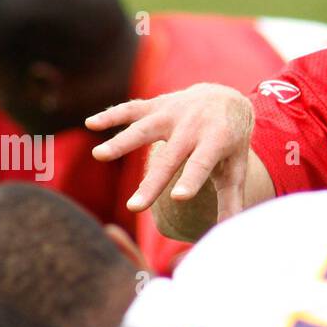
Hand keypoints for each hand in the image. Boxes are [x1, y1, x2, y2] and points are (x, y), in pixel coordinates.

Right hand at [86, 83, 253, 221]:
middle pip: (168, 159)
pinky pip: (131, 109)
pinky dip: (111, 115)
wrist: (226, 97)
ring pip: (144, 129)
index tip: (178, 198)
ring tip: (98, 155)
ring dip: (121, 141)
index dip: (191, 180)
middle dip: (151, 183)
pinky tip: (90, 123)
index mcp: (215, 141)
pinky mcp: (156, 105)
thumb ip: (231, 199)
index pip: (201, 164)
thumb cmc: (230, 142)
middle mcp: (192, 126)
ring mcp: (172, 114)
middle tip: (133, 208)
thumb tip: (231, 229)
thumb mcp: (236, 167)